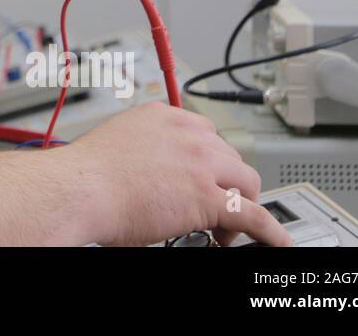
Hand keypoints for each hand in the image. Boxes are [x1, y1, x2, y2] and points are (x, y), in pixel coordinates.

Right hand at [65, 101, 294, 246]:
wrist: (80, 189)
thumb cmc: (86, 175)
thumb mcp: (119, 143)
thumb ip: (144, 149)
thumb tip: (152, 172)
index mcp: (163, 116)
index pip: (205, 133)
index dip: (208, 161)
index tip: (206, 175)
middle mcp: (186, 133)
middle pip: (229, 157)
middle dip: (225, 182)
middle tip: (212, 206)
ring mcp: (200, 164)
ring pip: (246, 181)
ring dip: (241, 203)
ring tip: (223, 227)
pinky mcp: (207, 197)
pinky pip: (253, 216)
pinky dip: (270, 231)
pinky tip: (276, 241)